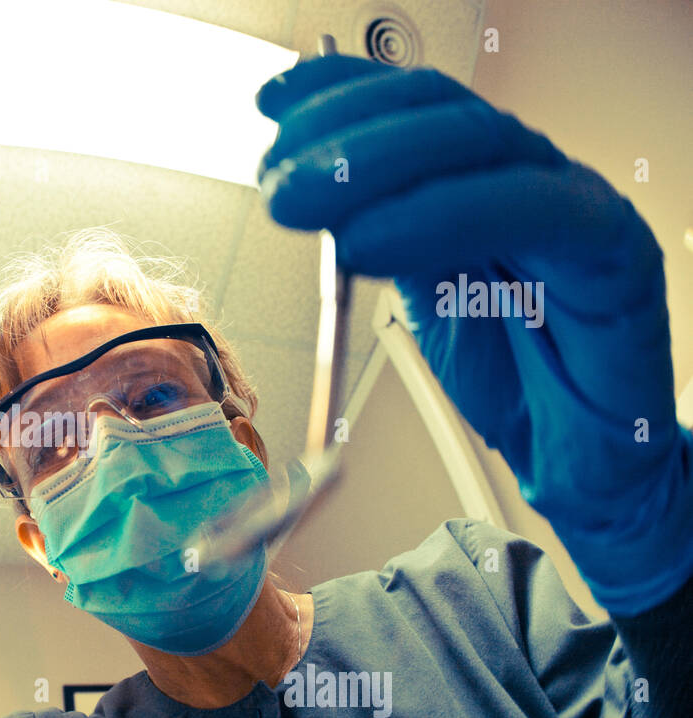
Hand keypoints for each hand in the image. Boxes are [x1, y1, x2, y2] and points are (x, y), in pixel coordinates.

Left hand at [255, 54, 692, 614]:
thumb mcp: (421, 297)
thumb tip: (310, 195)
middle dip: (344, 128)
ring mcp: (574, 202)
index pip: (411, 105)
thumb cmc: (511, 378)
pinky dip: (443, 215)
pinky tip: (369, 243)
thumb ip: (381, 239)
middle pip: (438, 110)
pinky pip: (532, 208)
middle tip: (278, 175)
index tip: (271, 107)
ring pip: (476, 142)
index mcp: (481, 179)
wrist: (583, 456)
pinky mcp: (612, 248)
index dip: (340, 94)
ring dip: (375, 161)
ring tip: (303, 200)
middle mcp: (528, 175)